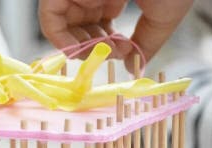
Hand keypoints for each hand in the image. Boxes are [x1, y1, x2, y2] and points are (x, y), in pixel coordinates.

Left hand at [38, 0, 193, 67]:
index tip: (124, 51)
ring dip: (80, 48)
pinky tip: (82, 49)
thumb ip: (147, 43)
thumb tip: (135, 66)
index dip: (108, 43)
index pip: (98, 24)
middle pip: (79, 27)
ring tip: (103, 51)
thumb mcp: (161, 16)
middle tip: (112, 54)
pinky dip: (61, 39)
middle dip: (94, 47)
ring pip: (63, 26)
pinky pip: (50, 18)